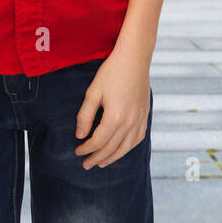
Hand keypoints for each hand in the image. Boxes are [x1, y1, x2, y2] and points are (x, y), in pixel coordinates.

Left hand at [74, 44, 150, 169]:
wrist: (135, 58)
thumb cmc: (111, 72)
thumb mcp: (93, 92)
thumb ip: (85, 115)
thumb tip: (79, 135)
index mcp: (115, 117)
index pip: (98, 141)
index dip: (86, 149)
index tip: (77, 152)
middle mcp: (130, 122)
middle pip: (111, 148)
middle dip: (96, 158)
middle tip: (85, 164)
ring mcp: (140, 120)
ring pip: (126, 147)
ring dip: (113, 157)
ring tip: (101, 163)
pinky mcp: (145, 115)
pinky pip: (138, 139)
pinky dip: (128, 148)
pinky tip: (121, 150)